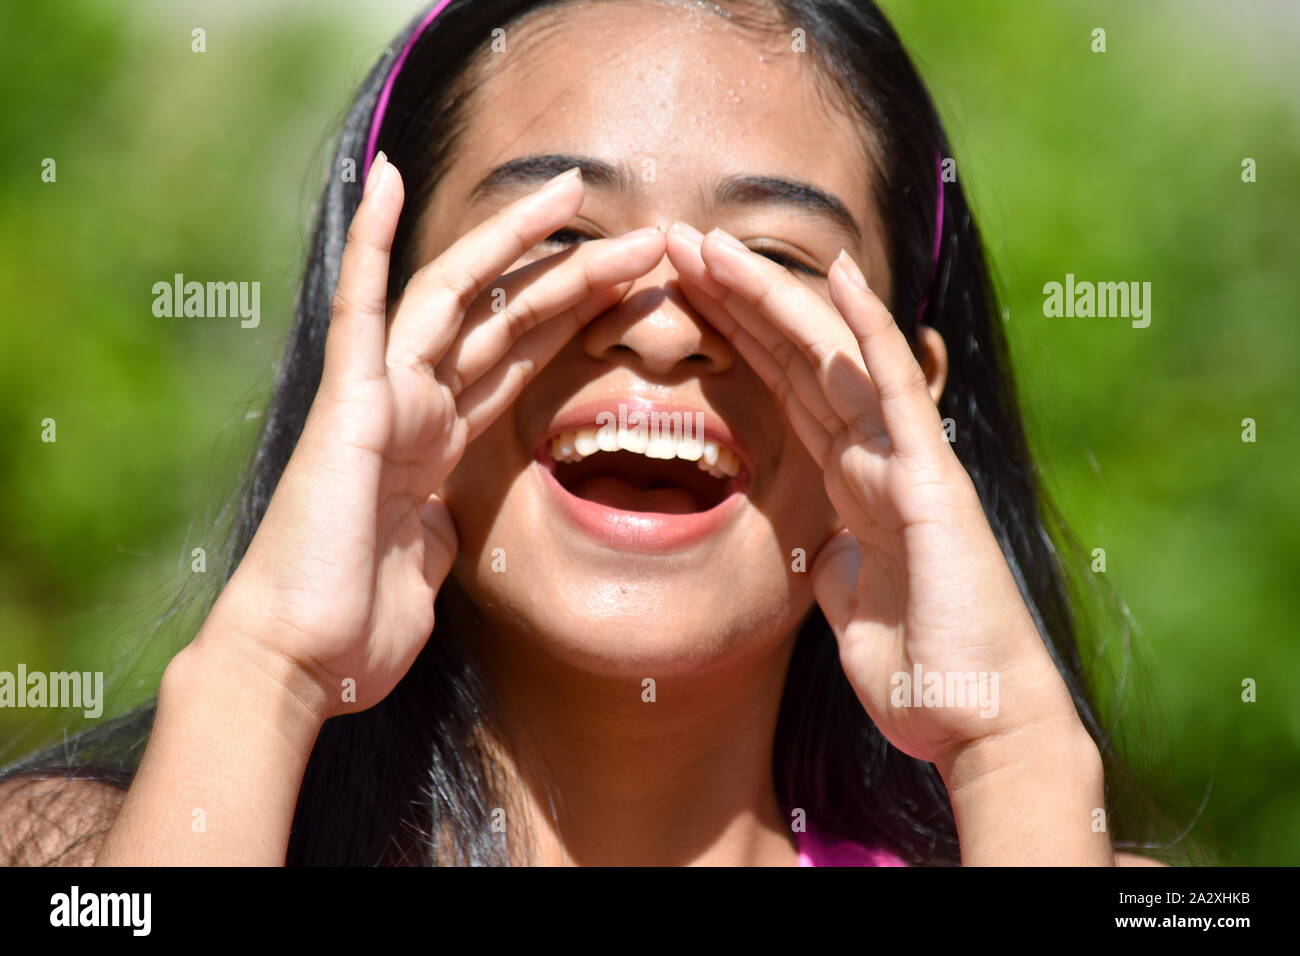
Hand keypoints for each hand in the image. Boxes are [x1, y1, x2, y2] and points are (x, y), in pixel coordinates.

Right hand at [202, 160, 666, 718]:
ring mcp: (380, 399)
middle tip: (644, 235)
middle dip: (574, 272)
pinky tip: (389, 179)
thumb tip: (450, 517)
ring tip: (573, 190)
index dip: (572, 317)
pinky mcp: (349, 405)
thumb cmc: (358, 623)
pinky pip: (361, 311)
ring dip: (516, 242)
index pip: (516, 359)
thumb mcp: (429, 564)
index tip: (631, 286)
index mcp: (437, 443)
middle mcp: (414, 408)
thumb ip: (444, 524)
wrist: (304, 662)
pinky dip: (369, 243)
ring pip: (457, 299)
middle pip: (504, 318)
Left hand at [664, 222, 1084, 770]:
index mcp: (849, 482)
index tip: (677, 290)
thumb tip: (817, 549)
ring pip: (831, 358)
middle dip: (734, 298)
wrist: (975, 719)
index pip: (782, 387)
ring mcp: (904, 460)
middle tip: (674, 241)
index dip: (733, 334)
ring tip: (711, 244)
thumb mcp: (847, 602)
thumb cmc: (918, 669)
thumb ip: (832, 559)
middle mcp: (874, 457)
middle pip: (794, 357)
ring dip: (772, 296)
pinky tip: (835, 274)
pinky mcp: (930, 479)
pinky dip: (867, 330)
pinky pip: (895, 391)